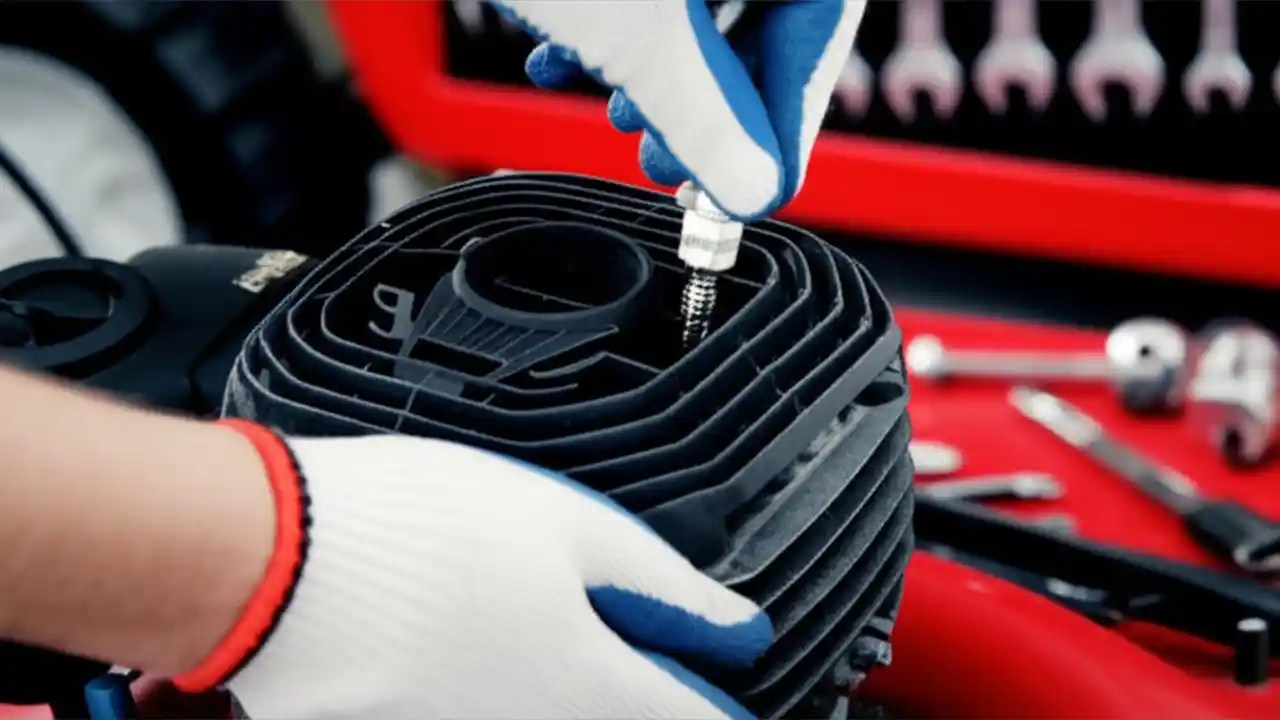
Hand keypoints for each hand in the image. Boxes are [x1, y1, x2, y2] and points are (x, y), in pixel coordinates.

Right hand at [181, 424, 772, 718]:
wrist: (274, 557)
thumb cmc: (420, 527)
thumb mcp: (570, 527)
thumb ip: (663, 587)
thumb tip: (738, 627)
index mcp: (587, 683)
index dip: (724, 709)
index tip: (735, 697)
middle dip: (633, 692)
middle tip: (620, 643)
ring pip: (543, 718)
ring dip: (555, 687)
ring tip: (509, 618)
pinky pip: (470, 711)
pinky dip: (485, 687)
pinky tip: (455, 637)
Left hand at [497, 0, 866, 220]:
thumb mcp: (641, 30)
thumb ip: (707, 119)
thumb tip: (753, 187)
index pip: (819, 25)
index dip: (789, 121)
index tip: (753, 187)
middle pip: (763, 10)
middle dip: (706, 100)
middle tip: (670, 162)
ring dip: (652, 66)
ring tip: (610, 110)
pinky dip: (611, 17)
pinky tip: (557, 53)